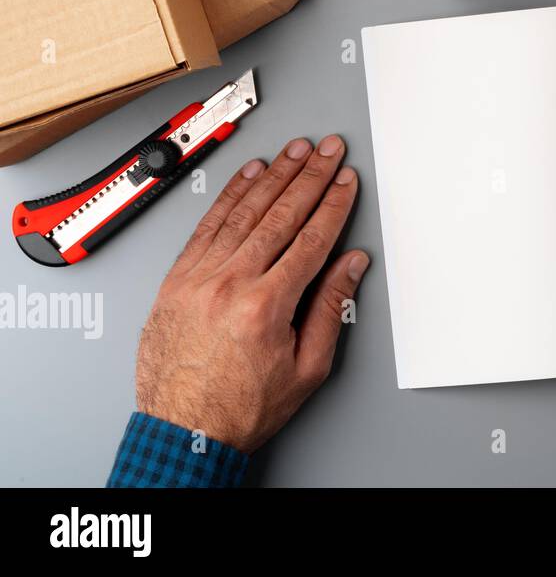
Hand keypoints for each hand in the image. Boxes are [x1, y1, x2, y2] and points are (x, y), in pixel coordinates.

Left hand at [134, 135, 369, 452]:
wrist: (183, 433)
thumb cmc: (240, 408)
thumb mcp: (307, 367)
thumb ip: (330, 309)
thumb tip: (350, 267)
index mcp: (266, 306)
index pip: (311, 239)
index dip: (334, 204)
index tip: (346, 182)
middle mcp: (229, 284)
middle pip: (279, 215)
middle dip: (310, 176)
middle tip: (328, 150)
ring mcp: (198, 278)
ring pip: (243, 212)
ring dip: (274, 176)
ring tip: (295, 151)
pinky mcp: (177, 280)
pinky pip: (207, 226)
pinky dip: (230, 196)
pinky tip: (249, 176)